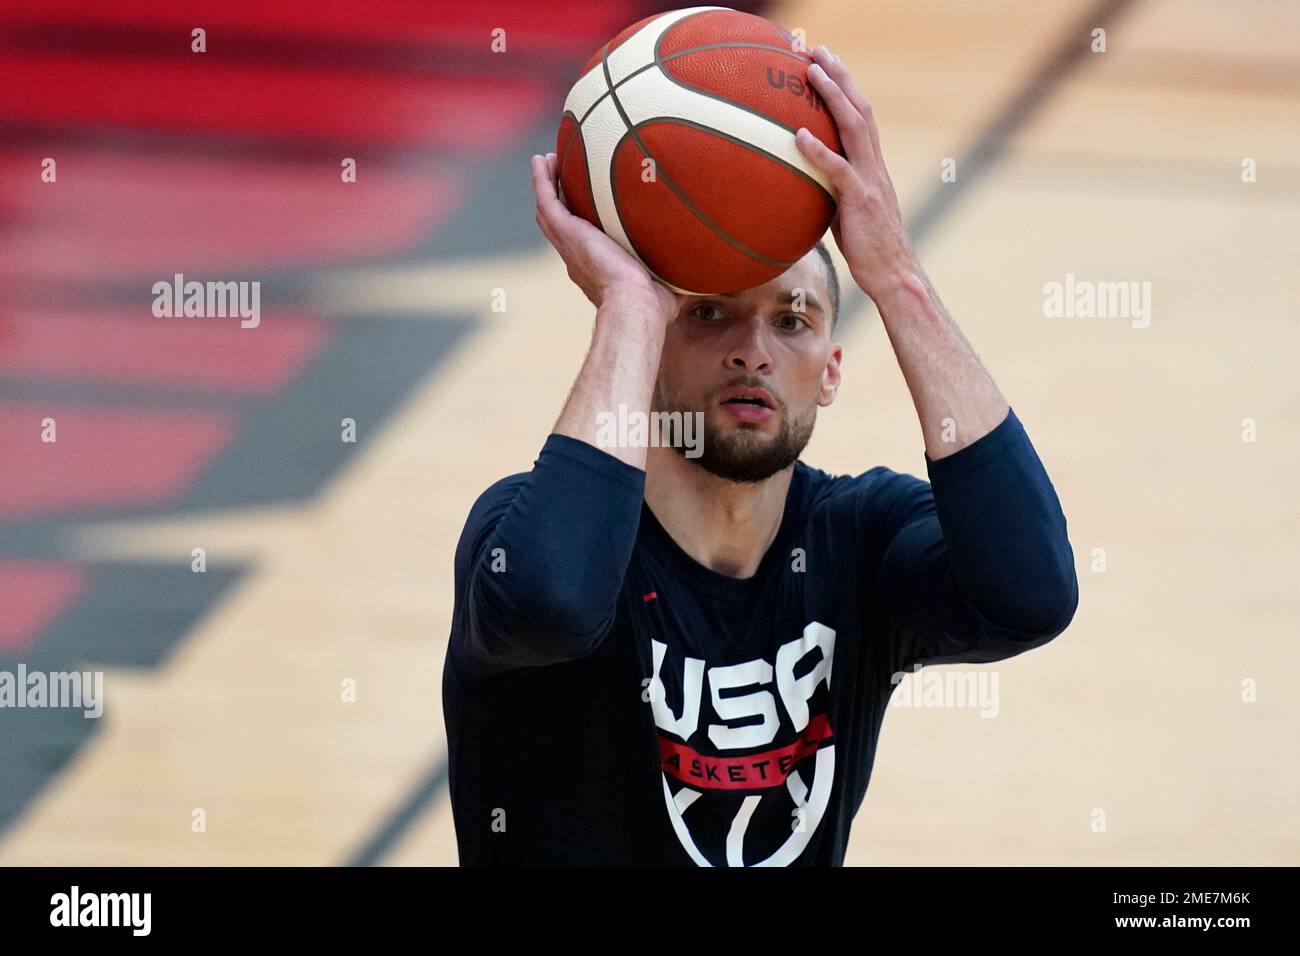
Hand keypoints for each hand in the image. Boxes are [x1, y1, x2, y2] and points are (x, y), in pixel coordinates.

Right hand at [531, 153, 678, 317]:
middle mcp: (578, 257)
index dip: (584, 222)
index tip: (588, 205)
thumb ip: (681, 275)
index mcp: (598, 268)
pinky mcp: (566, 234)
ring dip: (547, 184)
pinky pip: (547, 201)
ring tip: (548, 161)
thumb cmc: (655, 305)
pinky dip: (541, 180)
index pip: (587, 241)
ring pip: (549, 210)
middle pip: (562, 222)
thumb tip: (711, 275)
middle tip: (559, 173)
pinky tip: (541, 160)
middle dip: (560, 197)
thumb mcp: (669, 286)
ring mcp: (569, 245)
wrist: (637, 305)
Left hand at [795, 46, 916, 303]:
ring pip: (853, 127)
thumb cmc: (869, 249)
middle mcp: (874, 164)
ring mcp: (870, 179)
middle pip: (859, 107)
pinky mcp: (861, 200)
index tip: (825, 63)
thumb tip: (803, 184)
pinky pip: (838, 170)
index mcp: (872, 164)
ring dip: (832, 96)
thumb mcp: (848, 212)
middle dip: (839, 75)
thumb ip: (832, 191)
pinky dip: (819, 150)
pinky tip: (798, 135)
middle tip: (816, 50)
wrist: (895, 273)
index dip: (844, 86)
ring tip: (810, 72)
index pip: (860, 115)